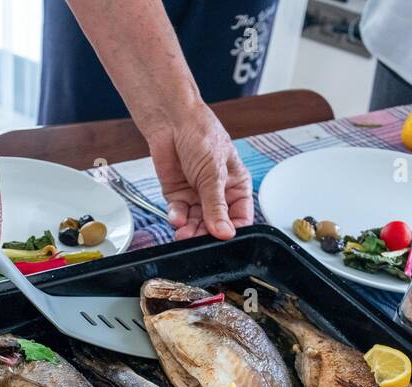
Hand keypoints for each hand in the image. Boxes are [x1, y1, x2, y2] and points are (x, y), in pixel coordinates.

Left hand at [146, 104, 252, 240]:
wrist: (171, 121)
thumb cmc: (200, 134)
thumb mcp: (213, 173)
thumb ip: (216, 206)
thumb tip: (225, 232)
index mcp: (236, 185)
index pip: (241, 217)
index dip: (232, 231)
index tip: (223, 240)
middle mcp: (218, 193)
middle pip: (216, 224)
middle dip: (207, 234)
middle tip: (198, 240)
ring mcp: (197, 195)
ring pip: (196, 223)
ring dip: (190, 230)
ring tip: (184, 233)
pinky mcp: (178, 195)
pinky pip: (179, 214)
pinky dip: (177, 218)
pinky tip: (176, 217)